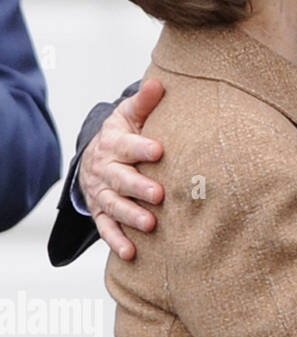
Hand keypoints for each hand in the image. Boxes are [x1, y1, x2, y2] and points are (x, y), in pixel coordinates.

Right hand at [79, 79, 165, 259]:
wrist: (96, 154)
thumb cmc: (123, 133)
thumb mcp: (130, 114)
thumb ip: (145, 102)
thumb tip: (160, 83)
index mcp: (114, 143)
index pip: (127, 145)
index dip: (142, 148)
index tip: (159, 151)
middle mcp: (105, 169)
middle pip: (120, 179)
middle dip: (137, 187)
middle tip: (159, 195)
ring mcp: (101, 192)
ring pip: (113, 206)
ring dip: (130, 216)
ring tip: (150, 225)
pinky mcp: (100, 211)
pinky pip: (106, 228)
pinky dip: (116, 241)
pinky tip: (131, 253)